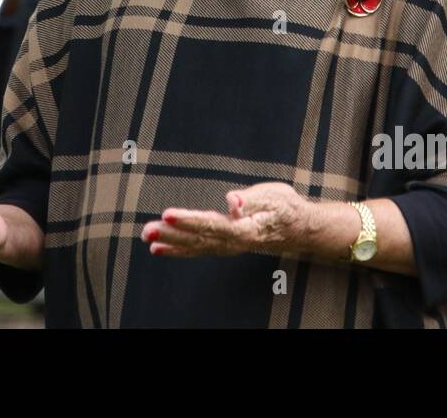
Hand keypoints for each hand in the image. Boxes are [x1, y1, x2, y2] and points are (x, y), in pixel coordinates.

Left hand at [140, 182, 313, 257]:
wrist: (300, 228)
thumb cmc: (286, 207)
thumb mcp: (275, 196)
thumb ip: (253, 199)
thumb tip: (233, 202)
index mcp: (246, 228)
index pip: (213, 224)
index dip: (189, 220)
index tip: (167, 214)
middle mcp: (234, 242)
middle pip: (199, 239)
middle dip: (172, 234)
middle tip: (147, 230)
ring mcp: (229, 246)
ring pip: (196, 246)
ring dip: (171, 242)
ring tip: (147, 238)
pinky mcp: (225, 245)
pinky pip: (199, 250)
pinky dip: (179, 250)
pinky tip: (160, 248)